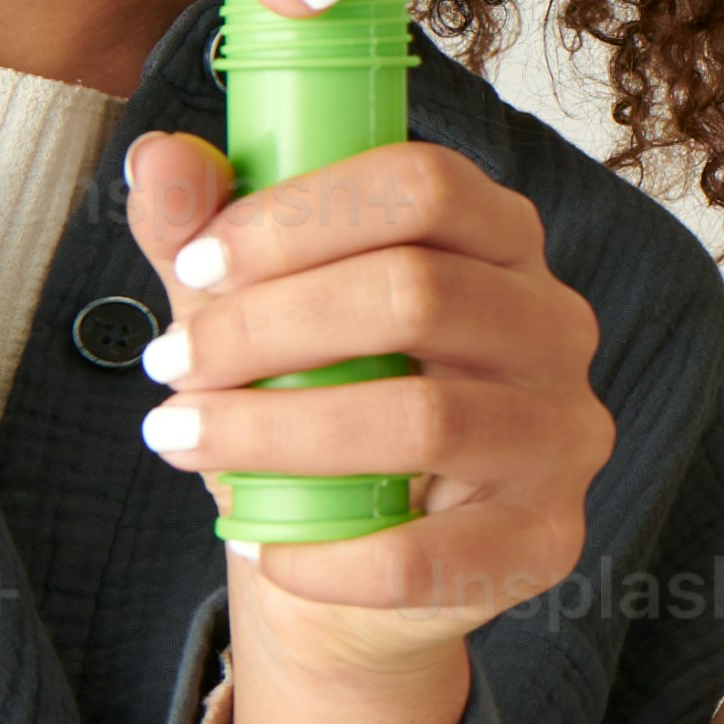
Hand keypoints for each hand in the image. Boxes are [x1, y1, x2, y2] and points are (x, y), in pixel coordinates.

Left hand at [129, 130, 613, 723]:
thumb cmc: (317, 408)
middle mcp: (555, 326)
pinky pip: (427, 554)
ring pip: (426, 420)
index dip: (302, 215)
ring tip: (183, 439)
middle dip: (267, 327)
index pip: (426, 187)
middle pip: (420, 293)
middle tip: (174, 364)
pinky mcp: (545, 539)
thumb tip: (161, 159)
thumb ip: (206, 233)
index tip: (198, 264)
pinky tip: (262, 546)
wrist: (362, 564)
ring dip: (275, 431)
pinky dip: (325, 557)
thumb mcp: (255, 311)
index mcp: (501, 241)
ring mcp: (563, 435)